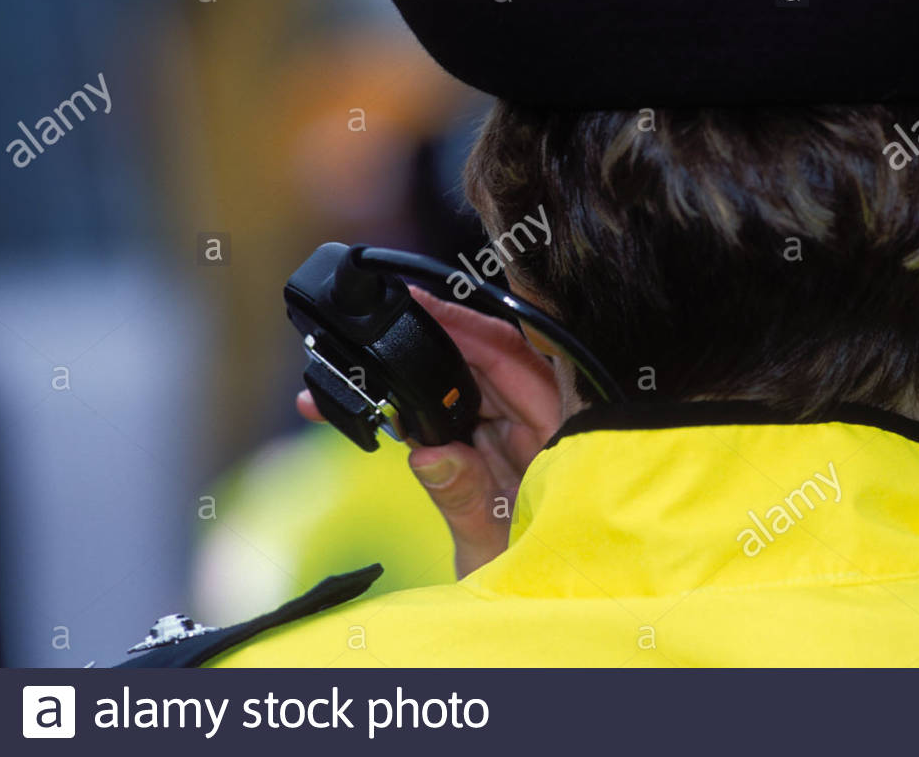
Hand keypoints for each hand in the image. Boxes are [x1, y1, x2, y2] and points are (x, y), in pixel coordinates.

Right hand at [298, 286, 562, 577]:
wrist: (540, 611)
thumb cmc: (538, 582)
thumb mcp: (495, 551)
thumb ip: (464, 500)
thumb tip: (429, 454)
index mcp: (564, 436)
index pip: (517, 361)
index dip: (469, 327)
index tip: (424, 306)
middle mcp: (548, 426)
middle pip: (487, 361)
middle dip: (427, 347)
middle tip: (372, 334)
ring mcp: (521, 435)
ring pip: (466, 385)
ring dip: (413, 382)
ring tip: (355, 382)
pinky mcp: (496, 450)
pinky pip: (458, 416)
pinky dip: (418, 414)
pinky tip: (373, 412)